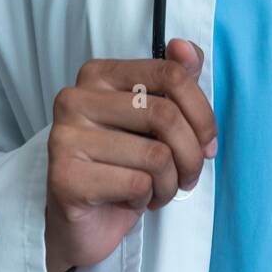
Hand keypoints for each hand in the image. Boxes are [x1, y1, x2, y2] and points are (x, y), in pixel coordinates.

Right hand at [45, 38, 217, 271]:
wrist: (85, 223)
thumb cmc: (124, 166)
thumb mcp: (156, 121)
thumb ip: (175, 81)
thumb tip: (187, 48)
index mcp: (99, 74)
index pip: (169, 73)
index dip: (201, 112)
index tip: (207, 142)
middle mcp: (76, 98)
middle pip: (166, 114)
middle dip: (191, 154)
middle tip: (188, 175)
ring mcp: (66, 136)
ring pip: (155, 155)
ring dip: (170, 183)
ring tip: (156, 190)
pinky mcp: (65, 177)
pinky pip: (137, 184)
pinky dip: (148, 198)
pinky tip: (132, 200)